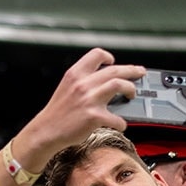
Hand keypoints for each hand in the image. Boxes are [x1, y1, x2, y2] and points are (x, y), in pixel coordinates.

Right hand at [12, 49, 144, 168]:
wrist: (46, 131)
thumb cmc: (56, 113)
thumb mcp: (66, 88)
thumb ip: (83, 81)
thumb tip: (104, 82)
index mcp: (75, 74)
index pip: (97, 55)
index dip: (108, 57)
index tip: (114, 62)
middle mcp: (83, 84)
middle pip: (115, 69)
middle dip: (132, 70)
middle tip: (139, 73)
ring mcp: (90, 99)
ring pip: (119, 84)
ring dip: (130, 89)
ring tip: (132, 94)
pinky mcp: (95, 116)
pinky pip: (117, 117)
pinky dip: (121, 122)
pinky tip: (119, 124)